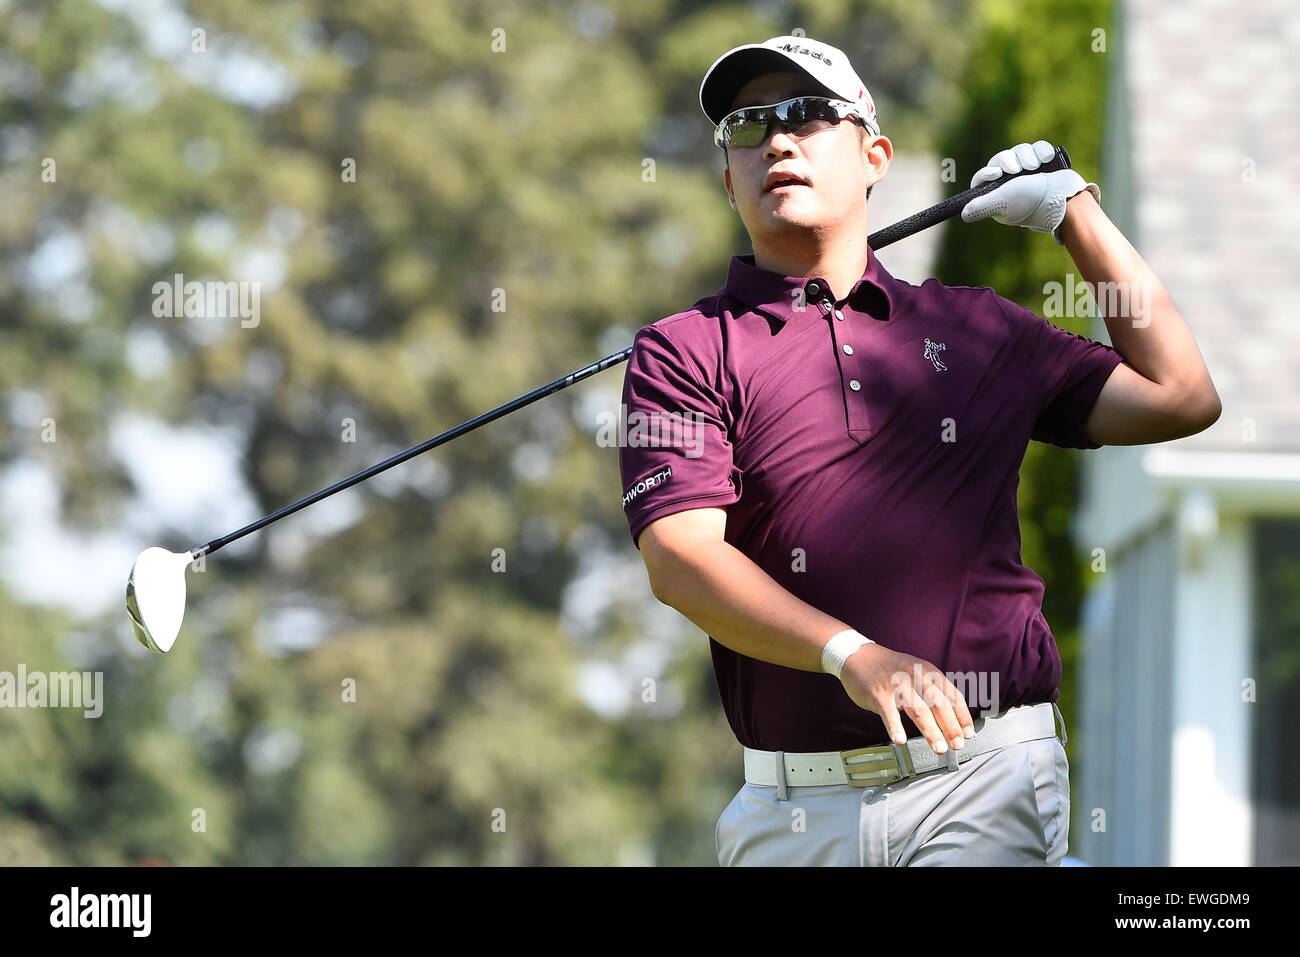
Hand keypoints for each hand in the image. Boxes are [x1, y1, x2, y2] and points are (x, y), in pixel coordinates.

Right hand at [839, 643, 975, 754]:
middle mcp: (914, 676)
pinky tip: (900, 740)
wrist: (857, 656)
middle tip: (957, 744)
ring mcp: (896, 685)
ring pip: (918, 710)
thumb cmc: (889, 668)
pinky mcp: (878, 694)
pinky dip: (895, 727)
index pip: (952, 695)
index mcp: (928, 671)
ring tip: (939, 748)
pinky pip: (889, 713)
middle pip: (938, 704)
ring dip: (931, 731)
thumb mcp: (916, 670)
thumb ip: (932, 688)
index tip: (968, 733)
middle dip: (951, 727)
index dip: (962, 716)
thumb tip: (951, 716)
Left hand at [961, 140, 1099, 243]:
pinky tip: (1046, 158)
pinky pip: (1037, 148)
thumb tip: (964, 213)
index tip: (997, 173)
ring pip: (1019, 151)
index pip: (984, 178)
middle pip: (1002, 159)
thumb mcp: (1002, 203)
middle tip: (1020, 169)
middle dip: (1010, 160)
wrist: (1068, 198)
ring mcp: (1030, 174)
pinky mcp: (1045, 165)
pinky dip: (1041, 150)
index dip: (988, 172)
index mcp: (999, 196)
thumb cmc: (1033, 201)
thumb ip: (982, 206)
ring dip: (1027, 154)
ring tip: (1036, 166)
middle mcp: (1012, 185)